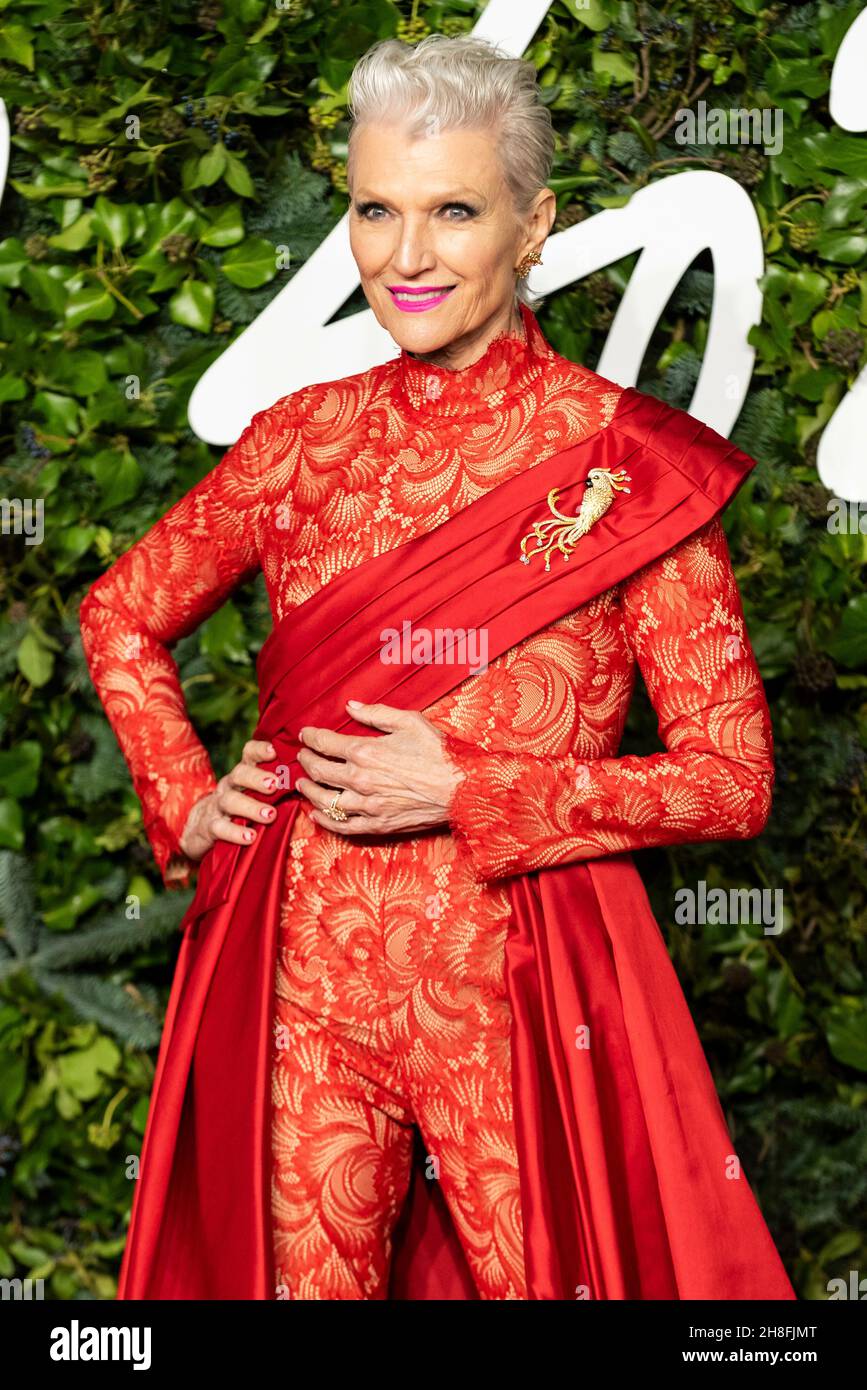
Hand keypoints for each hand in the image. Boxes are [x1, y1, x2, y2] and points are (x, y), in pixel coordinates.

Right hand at [179, 739, 279, 860]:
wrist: (200, 828)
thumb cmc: (241, 808)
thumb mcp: (253, 793)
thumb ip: (275, 786)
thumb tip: (310, 782)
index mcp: (243, 774)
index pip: (248, 754)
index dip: (260, 750)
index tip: (275, 751)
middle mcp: (230, 786)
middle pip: (239, 774)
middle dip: (257, 778)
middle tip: (275, 784)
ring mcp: (218, 806)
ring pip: (230, 801)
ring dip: (251, 807)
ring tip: (270, 815)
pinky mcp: (210, 827)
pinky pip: (220, 828)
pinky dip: (235, 833)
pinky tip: (250, 837)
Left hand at [296, 700, 464, 836]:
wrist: (462, 788)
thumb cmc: (439, 753)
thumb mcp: (409, 721)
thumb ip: (376, 714)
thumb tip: (351, 707)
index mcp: (365, 751)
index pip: (324, 743)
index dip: (310, 737)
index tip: (305, 734)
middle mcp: (360, 779)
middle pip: (318, 771)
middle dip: (305, 761)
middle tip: (301, 756)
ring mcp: (367, 805)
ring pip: (324, 800)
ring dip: (308, 791)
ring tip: (302, 784)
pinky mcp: (377, 824)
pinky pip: (342, 826)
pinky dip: (324, 821)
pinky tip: (316, 815)